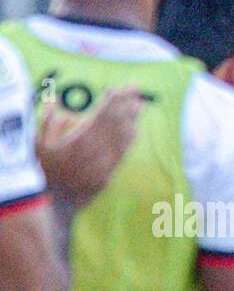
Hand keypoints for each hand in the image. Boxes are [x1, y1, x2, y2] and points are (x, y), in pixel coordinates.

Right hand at [36, 86, 142, 210]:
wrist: (53, 202)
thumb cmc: (42, 170)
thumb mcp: (36, 143)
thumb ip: (48, 121)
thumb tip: (58, 102)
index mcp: (79, 140)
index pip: (101, 115)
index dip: (112, 100)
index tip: (118, 88)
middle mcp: (96, 151)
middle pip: (115, 123)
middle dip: (126, 104)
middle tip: (136, 89)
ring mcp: (104, 163)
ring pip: (122, 137)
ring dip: (132, 119)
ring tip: (140, 105)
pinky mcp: (109, 174)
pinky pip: (123, 153)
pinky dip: (129, 140)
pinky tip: (135, 130)